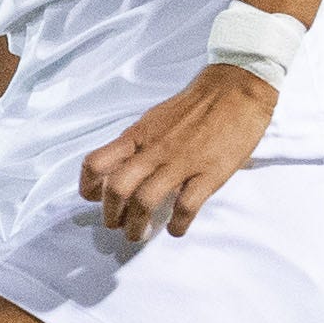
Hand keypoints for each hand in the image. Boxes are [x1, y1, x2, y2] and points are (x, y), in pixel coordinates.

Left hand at [78, 65, 276, 239]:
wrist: (235, 88)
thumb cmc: (195, 105)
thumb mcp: (154, 119)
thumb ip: (137, 143)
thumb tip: (122, 168)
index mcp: (138, 135)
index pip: (96, 162)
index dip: (88, 186)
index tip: (94, 199)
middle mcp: (154, 150)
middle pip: (116, 189)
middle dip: (111, 215)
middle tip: (117, 226)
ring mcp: (181, 162)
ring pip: (145, 202)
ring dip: (137, 226)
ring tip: (140, 234)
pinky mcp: (209, 173)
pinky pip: (186, 207)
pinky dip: (177, 225)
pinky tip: (176, 229)